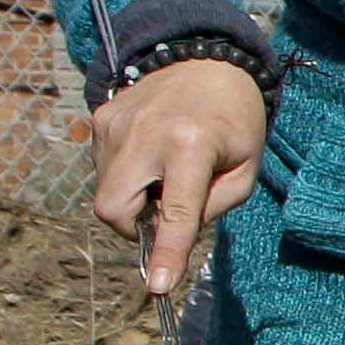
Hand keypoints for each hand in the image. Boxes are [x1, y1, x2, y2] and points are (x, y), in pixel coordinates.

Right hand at [89, 58, 266, 299]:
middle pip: (115, 209)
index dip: (168, 253)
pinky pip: (103, 167)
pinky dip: (126, 174)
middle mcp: (145, 133)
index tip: (158, 286)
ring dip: (135, 195)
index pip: (177, 212)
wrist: (205, 59)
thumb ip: (210, 208)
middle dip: (134, 224)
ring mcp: (115, 124)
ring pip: (107, 191)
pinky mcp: (100, 118)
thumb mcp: (244, 169)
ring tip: (166, 166)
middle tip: (167, 206)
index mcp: (191, 144)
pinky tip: (151, 150)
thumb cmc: (234, 121)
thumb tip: (165, 235)